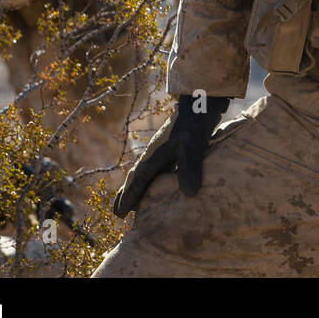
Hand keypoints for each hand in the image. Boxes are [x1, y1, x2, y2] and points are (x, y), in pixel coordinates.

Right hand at [112, 94, 230, 216]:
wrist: (200, 104)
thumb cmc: (194, 125)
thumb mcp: (192, 148)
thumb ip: (189, 170)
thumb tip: (188, 194)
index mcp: (153, 156)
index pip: (138, 181)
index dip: (129, 197)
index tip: (120, 214)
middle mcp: (154, 155)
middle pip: (136, 178)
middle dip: (127, 194)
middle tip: (118, 213)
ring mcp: (162, 150)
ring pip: (146, 174)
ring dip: (139, 188)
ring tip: (134, 203)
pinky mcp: (172, 148)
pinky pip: (157, 169)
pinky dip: (154, 180)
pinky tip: (160, 186)